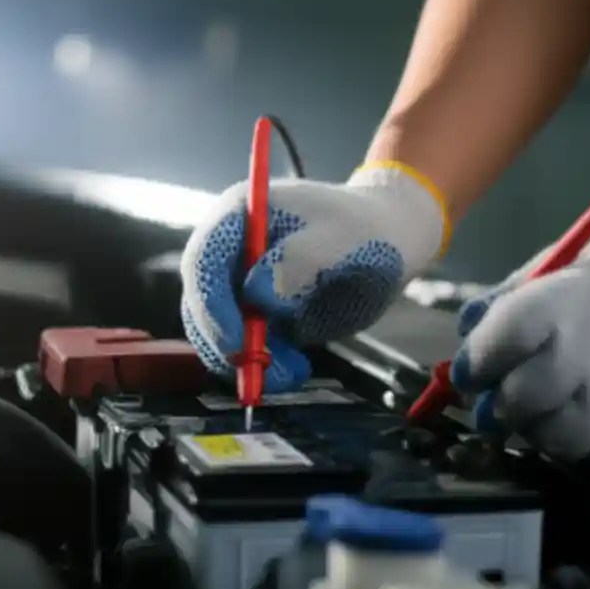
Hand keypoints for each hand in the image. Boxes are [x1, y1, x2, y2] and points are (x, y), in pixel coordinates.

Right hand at [181, 162, 448, 391]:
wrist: (389, 240)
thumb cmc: (366, 231)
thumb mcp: (343, 239)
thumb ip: (301, 259)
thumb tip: (255, 294)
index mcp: (239, 216)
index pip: (203, 262)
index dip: (211, 305)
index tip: (237, 342)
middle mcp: (228, 250)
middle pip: (201, 302)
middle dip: (226, 343)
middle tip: (263, 373)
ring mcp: (237, 282)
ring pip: (216, 331)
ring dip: (245, 361)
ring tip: (295, 371)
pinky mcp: (253, 313)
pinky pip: (241, 346)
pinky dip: (261, 366)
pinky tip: (296, 369)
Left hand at [451, 201, 589, 471]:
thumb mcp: (587, 256)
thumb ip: (523, 289)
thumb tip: (469, 325)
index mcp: (564, 301)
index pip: (492, 346)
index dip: (475, 364)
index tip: (475, 371)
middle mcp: (588, 355)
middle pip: (515, 403)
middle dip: (503, 406)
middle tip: (508, 402)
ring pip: (555, 440)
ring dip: (546, 430)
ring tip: (558, 410)